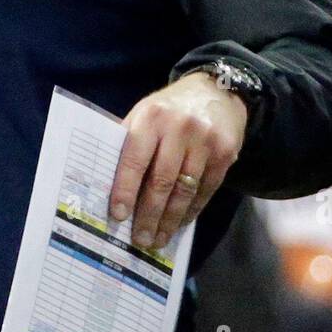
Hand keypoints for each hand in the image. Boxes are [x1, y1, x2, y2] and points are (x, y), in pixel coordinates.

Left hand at [109, 72, 247, 250]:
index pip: (135, 158)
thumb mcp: (145, 114)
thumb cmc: (170, 109)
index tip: (119, 216)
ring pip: (185, 190)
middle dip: (149, 215)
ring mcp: (205, 142)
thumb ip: (129, 143)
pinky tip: (178, 224)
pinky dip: (191, 211)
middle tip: (140, 240)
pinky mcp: (225, 154)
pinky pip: (206, 191)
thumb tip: (107, 184)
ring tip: (158, 240)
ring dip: (170, 220)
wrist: (216, 91)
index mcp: (151, 117)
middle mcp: (179, 128)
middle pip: (162, 181)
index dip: (126, 189)